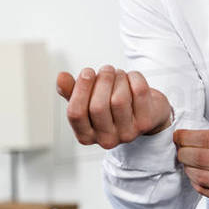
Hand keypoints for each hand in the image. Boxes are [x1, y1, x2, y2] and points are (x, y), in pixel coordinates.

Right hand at [57, 65, 172, 149]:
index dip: (80, 88)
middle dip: (102, 80)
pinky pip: (139, 92)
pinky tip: (131, 77)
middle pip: (98, 106)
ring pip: (119, 99)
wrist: (147, 113)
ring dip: (118, 78)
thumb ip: (72, 91)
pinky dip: (134, 77)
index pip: (75, 113)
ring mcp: (128, 134)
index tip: (87, 71)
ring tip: (118, 73)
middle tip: (106, 69)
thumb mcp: (88, 100)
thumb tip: (61, 77)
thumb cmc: (111, 105)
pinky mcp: (146, 122)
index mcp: (86, 136)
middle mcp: (106, 139)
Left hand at [174, 129, 208, 208]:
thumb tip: (192, 137)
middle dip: (183, 153)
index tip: (178, 136)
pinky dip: (196, 182)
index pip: (207, 139)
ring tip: (187, 163)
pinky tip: (196, 176)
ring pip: (201, 177)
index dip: (187, 137)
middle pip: (201, 158)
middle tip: (179, 150)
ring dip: (188, 169)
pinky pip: (207, 192)